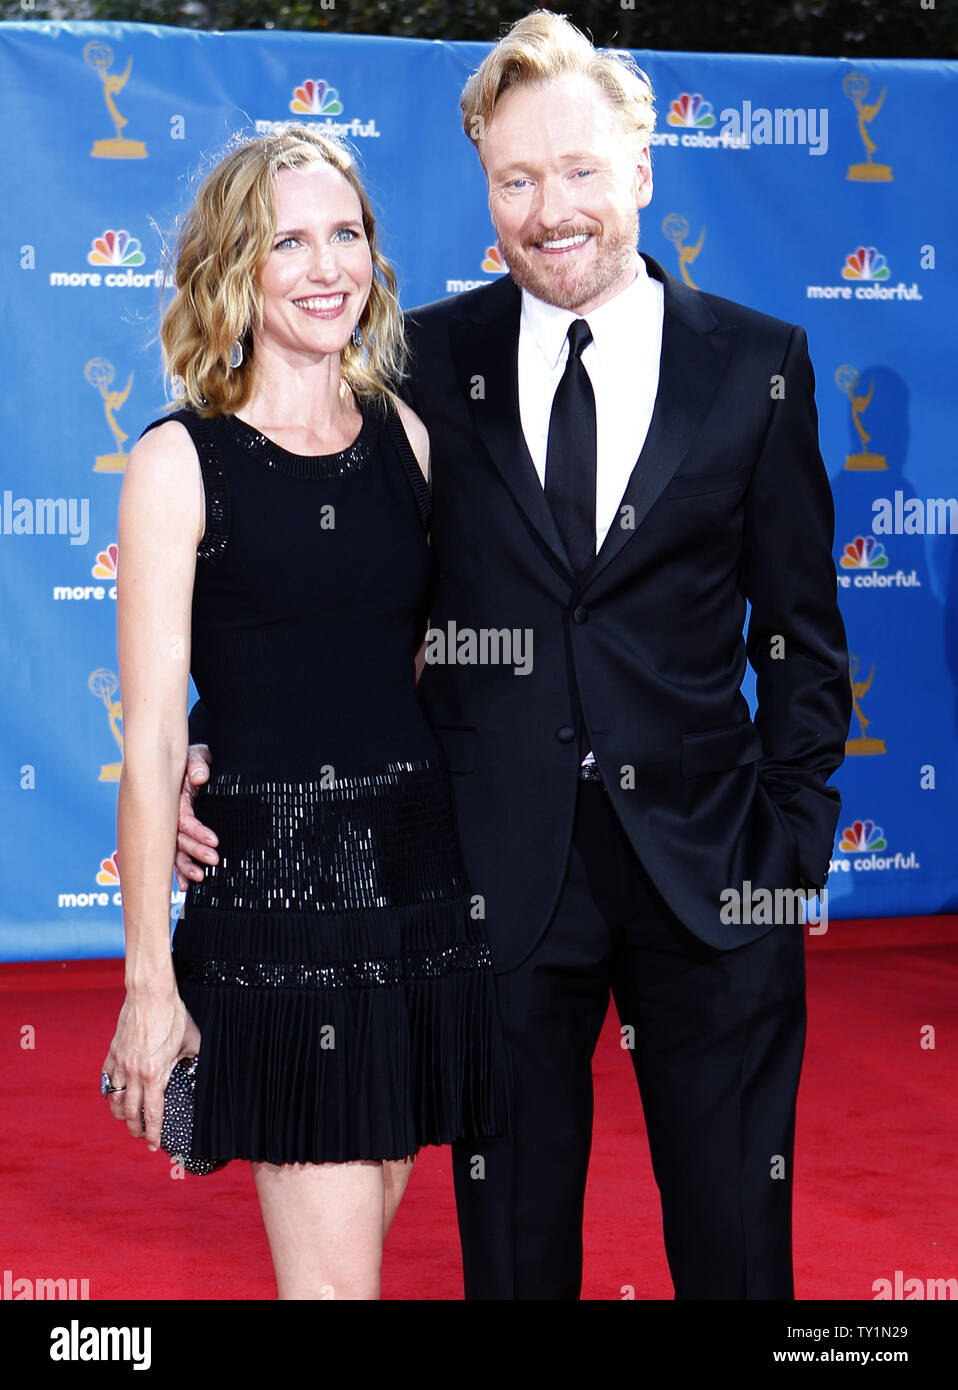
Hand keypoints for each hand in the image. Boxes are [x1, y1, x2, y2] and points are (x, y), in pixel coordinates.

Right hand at [102, 988, 201, 1149]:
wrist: (150, 995)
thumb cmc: (173, 1017)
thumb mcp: (192, 1042)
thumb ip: (193, 1061)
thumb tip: (198, 1070)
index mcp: (155, 1074)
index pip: (153, 1113)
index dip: (153, 1133)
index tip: (154, 1146)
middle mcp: (134, 1074)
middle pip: (130, 1113)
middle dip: (136, 1129)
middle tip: (141, 1136)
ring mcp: (120, 1064)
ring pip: (115, 1100)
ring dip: (121, 1114)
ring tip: (128, 1120)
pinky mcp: (113, 1053)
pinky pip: (107, 1080)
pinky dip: (110, 1092)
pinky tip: (115, 1096)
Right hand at [174, 743, 217, 886]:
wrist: (179, 761)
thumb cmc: (189, 760)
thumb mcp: (193, 756)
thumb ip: (197, 764)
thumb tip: (200, 777)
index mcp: (173, 800)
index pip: (183, 820)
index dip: (197, 832)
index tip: (214, 841)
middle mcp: (170, 816)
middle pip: (178, 840)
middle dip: (194, 853)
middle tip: (213, 860)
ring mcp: (171, 826)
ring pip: (175, 851)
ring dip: (186, 866)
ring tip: (200, 878)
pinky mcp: (176, 832)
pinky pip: (175, 853)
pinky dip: (180, 870)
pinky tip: (185, 885)